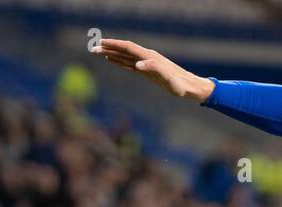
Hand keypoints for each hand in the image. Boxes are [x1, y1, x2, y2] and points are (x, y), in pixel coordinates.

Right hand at [93, 38, 214, 102]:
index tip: (100, 44)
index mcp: (149, 57)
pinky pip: (129, 64)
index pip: (128, 48)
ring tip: (98, 52)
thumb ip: (154, 70)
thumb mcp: (168, 80)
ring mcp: (146, 63)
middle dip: (108, 48)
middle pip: (124, 50)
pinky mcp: (147, 71)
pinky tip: (112, 60)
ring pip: (125, 56)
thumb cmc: (180, 85)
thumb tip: (138, 65)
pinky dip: (119, 61)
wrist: (189, 87)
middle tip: (92, 49)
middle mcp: (146, 57)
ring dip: (112, 53)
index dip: (114, 45)